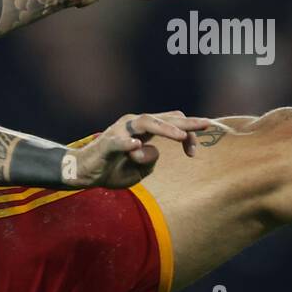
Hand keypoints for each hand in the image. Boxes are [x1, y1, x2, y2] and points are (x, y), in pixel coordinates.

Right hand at [63, 111, 212, 187]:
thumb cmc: (113, 169)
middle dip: (187, 123)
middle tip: (207, 125)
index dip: (188, 135)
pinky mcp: (107, 143)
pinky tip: (135, 146)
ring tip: (180, 137)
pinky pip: (118, 142)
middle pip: (165, 118)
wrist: (84, 173)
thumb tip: (152, 151)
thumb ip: (150, 161)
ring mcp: (120, 131)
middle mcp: (133, 124)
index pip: (173, 123)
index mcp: (144, 129)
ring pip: (146, 122)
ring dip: (165, 129)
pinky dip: (127, 143)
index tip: (194, 153)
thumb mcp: (139, 171)